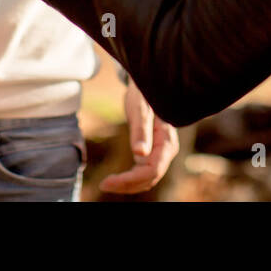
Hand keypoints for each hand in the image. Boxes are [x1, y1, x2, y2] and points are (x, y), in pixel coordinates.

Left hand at [99, 79, 178, 194]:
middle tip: (103, 185)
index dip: (130, 180)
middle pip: (150, 178)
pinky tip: (115, 179)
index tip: (108, 181)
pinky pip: (143, 172)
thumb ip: (141, 130)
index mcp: (167, 142)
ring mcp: (160, 152)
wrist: (147, 85)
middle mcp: (167, 150)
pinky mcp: (152, 152)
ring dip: (128, 185)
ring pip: (147, 178)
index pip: (152, 171)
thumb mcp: (140, 109)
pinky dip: (130, 179)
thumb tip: (139, 153)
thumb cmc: (143, 93)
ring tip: (106, 184)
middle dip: (127, 185)